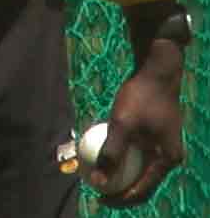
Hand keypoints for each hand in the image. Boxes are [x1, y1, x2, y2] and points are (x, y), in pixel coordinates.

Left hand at [90, 38, 184, 207]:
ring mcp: (164, 145)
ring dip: (122, 172)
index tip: (99, 197)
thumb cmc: (141, 96)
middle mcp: (168, 156)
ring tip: (100, 173)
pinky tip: (105, 151)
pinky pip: (140, 152)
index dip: (119, 198)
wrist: (157, 69)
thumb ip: (113, 153)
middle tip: (98, 188)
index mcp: (166, 159)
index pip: (142, 190)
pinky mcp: (156, 134)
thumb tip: (99, 180)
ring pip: (141, 167)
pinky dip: (124, 155)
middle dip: (120, 188)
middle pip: (143, 182)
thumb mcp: (122, 124)